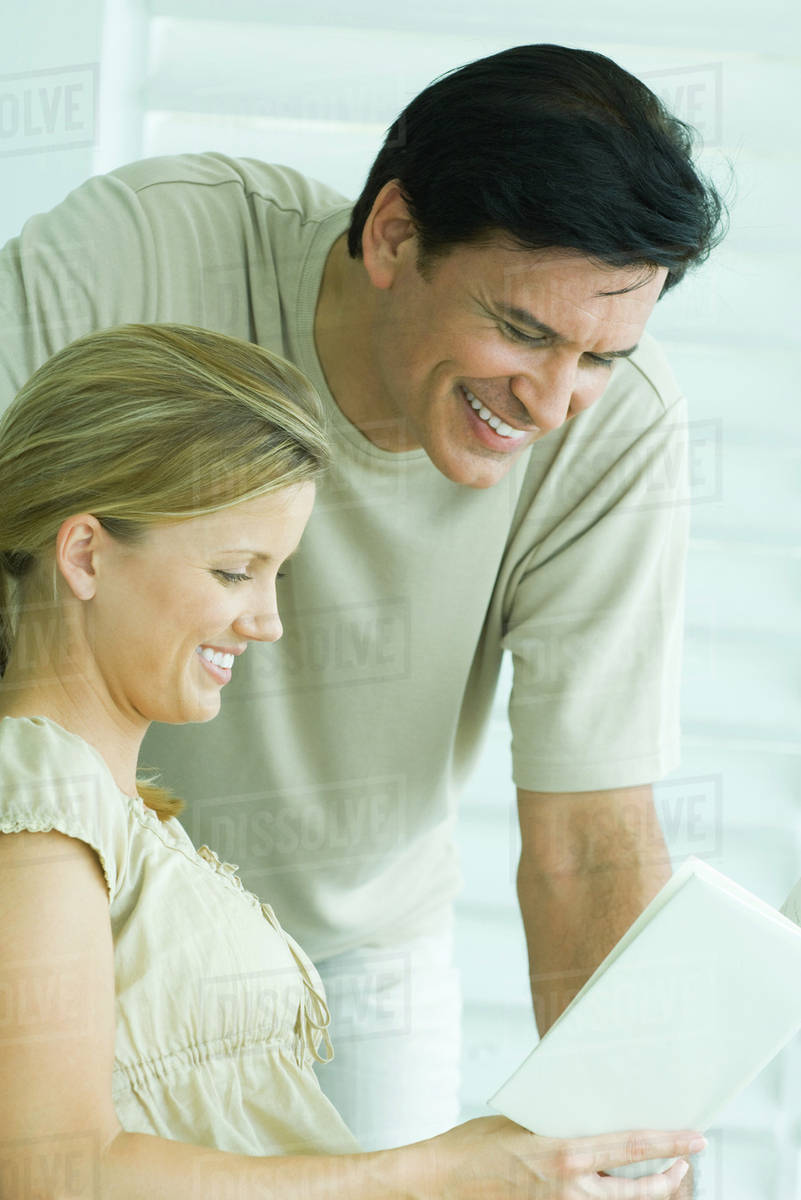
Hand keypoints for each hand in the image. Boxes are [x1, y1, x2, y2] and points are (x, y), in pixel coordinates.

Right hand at [418, 1116, 702, 1197]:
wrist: (441, 1181)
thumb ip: (562, 1127)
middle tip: (686, 1164)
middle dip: (670, 1178)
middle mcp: (570, 1189)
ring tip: (665, 1179)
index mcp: (565, 1155)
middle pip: (639, 1192)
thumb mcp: (525, 1122)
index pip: (632, 1148)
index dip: (669, 1143)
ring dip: (648, 1194)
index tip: (696, 1139)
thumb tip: (593, 1119)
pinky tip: (617, 1192)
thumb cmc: (476, 1145)